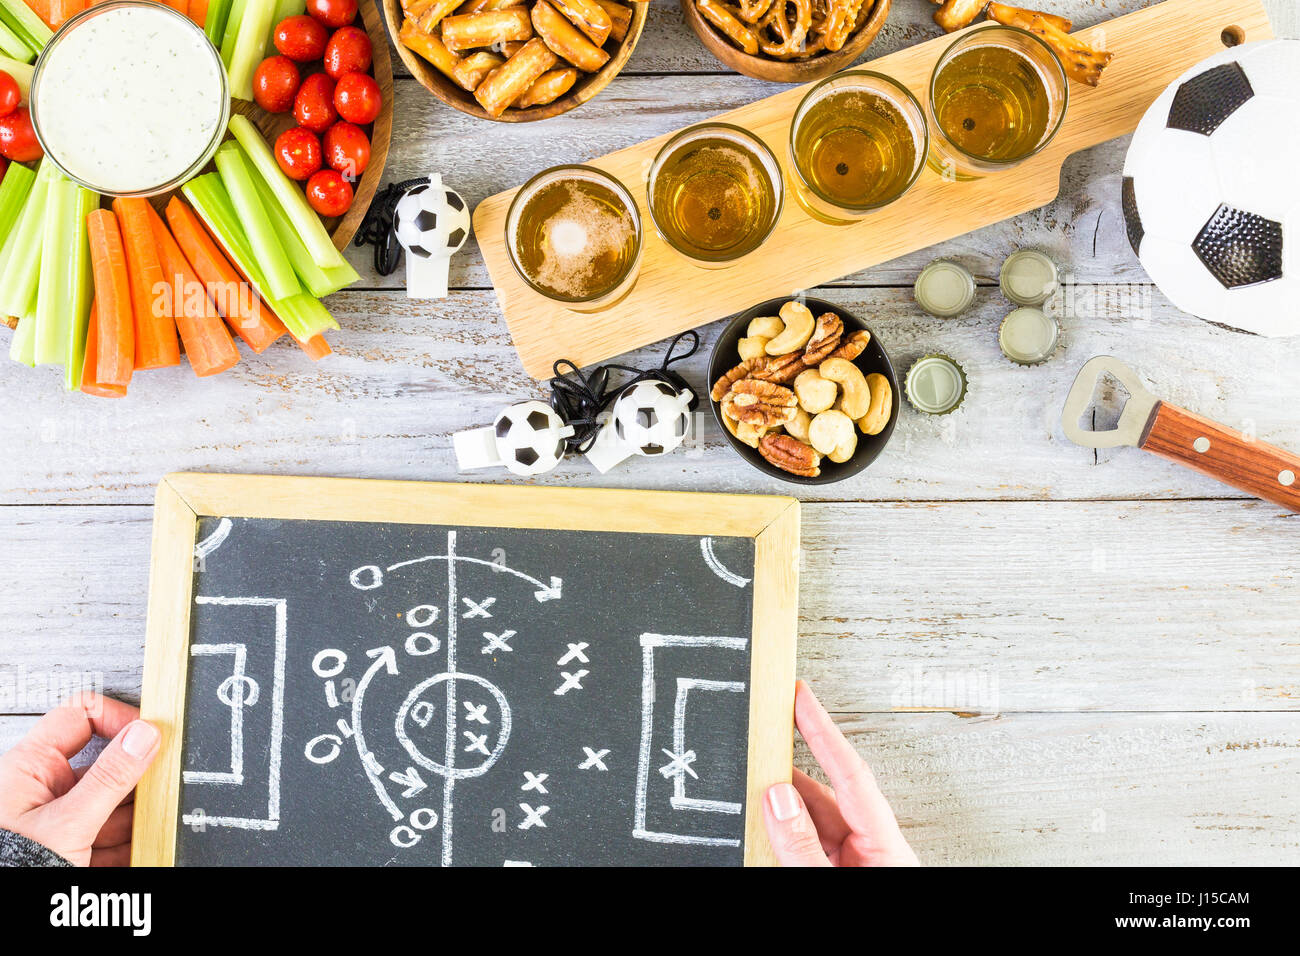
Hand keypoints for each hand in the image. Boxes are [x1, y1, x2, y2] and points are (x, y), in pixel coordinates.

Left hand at [0, 693, 159, 865]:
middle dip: (135, 780)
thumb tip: (144, 735)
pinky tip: (140, 849)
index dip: (118, 720)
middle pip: (105, 766)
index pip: (80, 717)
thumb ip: (110, 777)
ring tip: (153, 825)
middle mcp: (42, 791)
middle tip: (162, 785)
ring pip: (111, 806)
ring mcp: (57, 823)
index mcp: (31, 769)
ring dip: (135, 818)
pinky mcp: (69, 852)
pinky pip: (107, 838)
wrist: (4, 921)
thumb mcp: (69, 823)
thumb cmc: (10, 867)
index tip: (151, 737)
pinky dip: (128, 844)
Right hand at [763, 680, 917, 865]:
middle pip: (825, 796)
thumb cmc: (869, 934)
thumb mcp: (829, 881)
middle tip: (764, 735)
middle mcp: (871, 849)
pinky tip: (763, 827)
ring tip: (752, 790)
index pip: (852, 774)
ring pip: (810, 821)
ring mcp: (853, 861)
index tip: (802, 696)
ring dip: (781, 808)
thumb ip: (803, 847)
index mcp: (886, 847)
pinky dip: (782, 832)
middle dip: (789, 770)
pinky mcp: (833, 870)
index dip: (823, 730)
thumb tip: (779, 800)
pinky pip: (805, 842)